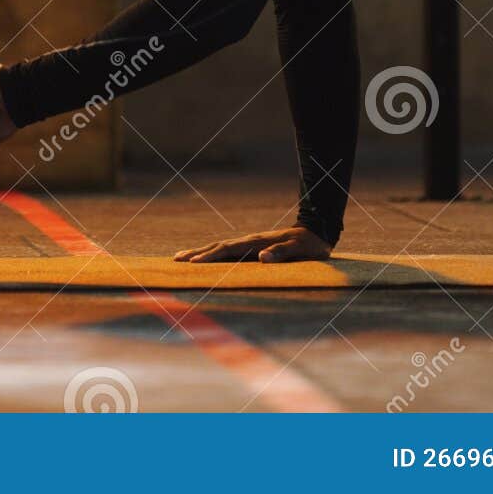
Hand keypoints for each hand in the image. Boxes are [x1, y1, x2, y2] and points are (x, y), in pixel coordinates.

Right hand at [173, 226, 330, 263]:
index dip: (209, 256)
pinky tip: (207, 259)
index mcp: (255, 243)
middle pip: (217, 247)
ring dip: (201, 253)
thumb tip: (262, 257)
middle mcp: (248, 241)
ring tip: (182, 258)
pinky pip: (227, 252)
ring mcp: (249, 243)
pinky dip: (212, 254)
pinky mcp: (252, 248)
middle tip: (176, 260)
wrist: (316, 231)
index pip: (226, 250)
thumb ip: (281, 253)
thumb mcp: (299, 250)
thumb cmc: (309, 245)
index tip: (192, 262)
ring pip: (219, 247)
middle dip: (197, 254)